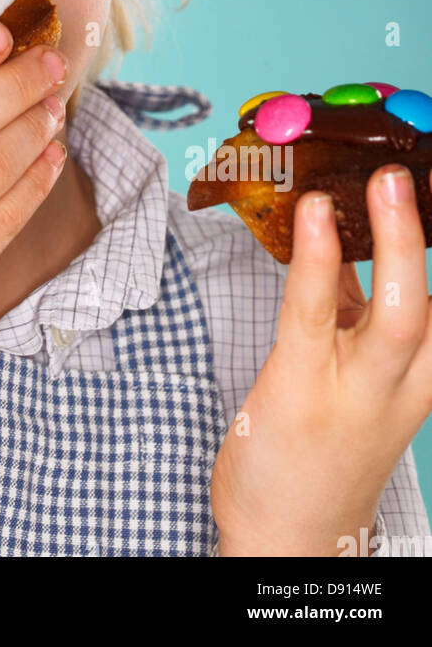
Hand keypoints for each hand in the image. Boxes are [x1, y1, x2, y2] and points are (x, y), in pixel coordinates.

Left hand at [211, 162, 431, 556]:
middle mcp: (402, 382)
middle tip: (406, 172)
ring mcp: (355, 389)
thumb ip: (352, 305)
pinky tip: (312, 217)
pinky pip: (313, 314)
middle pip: (428, 304)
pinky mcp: (302, 388)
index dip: (425, 239)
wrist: (289, 535)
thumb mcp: (351, 365)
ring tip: (382, 178)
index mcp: (417, 370)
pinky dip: (315, 261)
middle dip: (419, 235)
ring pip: (396, 311)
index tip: (423, 178)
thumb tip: (341, 230)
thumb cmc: (321, 440)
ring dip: (392, 241)